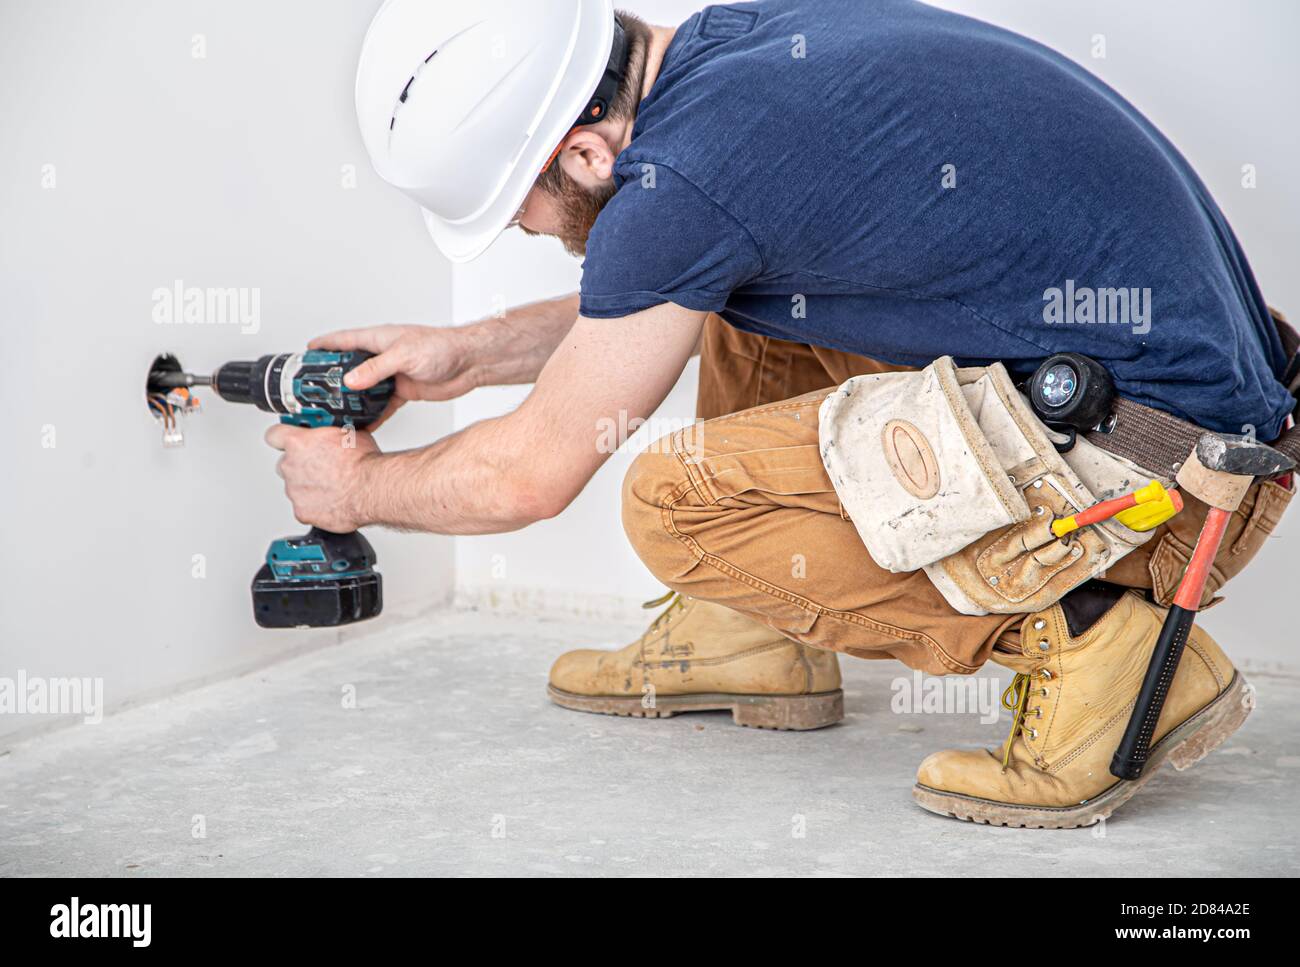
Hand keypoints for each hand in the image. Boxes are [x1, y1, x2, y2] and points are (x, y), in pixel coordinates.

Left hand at [265, 424, 379, 531]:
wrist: (372, 489)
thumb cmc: (363, 463)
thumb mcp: (349, 433)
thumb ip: (331, 434)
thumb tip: (336, 433)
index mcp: (298, 442)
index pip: (274, 435)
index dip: (283, 438)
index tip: (290, 441)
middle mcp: (290, 465)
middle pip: (284, 463)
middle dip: (299, 465)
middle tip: (320, 467)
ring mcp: (294, 490)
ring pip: (295, 487)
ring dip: (309, 486)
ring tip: (332, 486)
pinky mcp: (302, 512)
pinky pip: (304, 508)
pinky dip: (316, 507)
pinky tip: (333, 502)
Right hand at [308, 325, 474, 428]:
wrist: (469, 362)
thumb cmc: (442, 348)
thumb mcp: (404, 355)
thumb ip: (376, 369)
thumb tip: (350, 380)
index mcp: (378, 339)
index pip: (342, 340)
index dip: (323, 346)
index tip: (304, 353)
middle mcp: (382, 356)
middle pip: (350, 367)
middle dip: (332, 378)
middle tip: (314, 392)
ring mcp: (392, 374)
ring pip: (365, 389)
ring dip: (352, 400)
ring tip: (334, 413)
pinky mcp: (404, 390)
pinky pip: (382, 405)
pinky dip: (373, 415)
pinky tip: (363, 425)